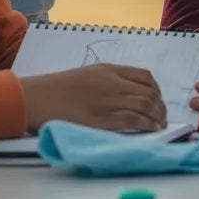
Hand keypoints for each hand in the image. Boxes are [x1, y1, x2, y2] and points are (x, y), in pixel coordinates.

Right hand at [20, 63, 165, 133]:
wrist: (36, 97)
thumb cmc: (57, 88)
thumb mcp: (87, 74)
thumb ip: (108, 79)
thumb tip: (127, 91)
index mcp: (109, 70)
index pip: (144, 76)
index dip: (156, 89)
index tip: (158, 99)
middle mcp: (112, 82)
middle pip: (148, 92)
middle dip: (160, 104)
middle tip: (162, 115)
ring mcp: (107, 100)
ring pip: (145, 105)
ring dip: (157, 115)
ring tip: (160, 123)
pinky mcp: (101, 118)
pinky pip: (132, 120)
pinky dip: (146, 124)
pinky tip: (151, 129)